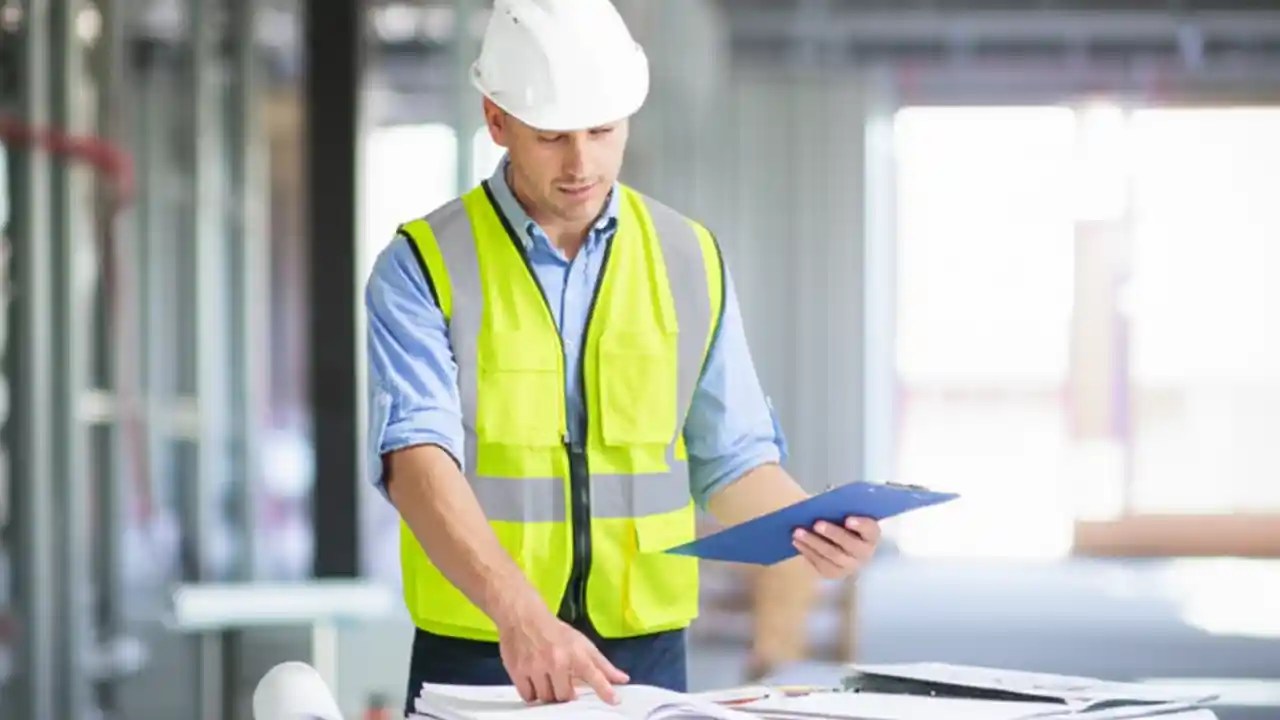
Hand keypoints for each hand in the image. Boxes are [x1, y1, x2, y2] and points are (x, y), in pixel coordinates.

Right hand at [496, 605, 629, 704]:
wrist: (523, 616)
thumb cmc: (555, 631)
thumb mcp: (582, 644)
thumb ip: (602, 665)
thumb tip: (622, 679)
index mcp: (576, 653)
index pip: (594, 675)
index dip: (605, 690)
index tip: (614, 701)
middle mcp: (557, 662)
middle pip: (564, 696)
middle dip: (565, 693)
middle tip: (562, 682)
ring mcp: (536, 667)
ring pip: (546, 698)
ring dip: (549, 693)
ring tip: (548, 680)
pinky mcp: (518, 671)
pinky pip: (528, 696)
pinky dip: (532, 693)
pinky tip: (535, 682)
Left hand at [792, 516, 880, 578]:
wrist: (841, 546)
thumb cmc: (843, 525)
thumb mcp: (845, 515)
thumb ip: (840, 510)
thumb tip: (822, 505)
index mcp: (871, 535)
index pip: (870, 530)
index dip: (860, 525)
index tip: (848, 519)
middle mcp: (864, 553)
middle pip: (850, 545)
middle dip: (832, 533)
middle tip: (816, 524)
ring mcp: (850, 566)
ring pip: (833, 556)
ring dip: (814, 544)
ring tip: (798, 533)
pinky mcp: (835, 574)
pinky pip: (822, 566)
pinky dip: (808, 553)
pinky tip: (798, 543)